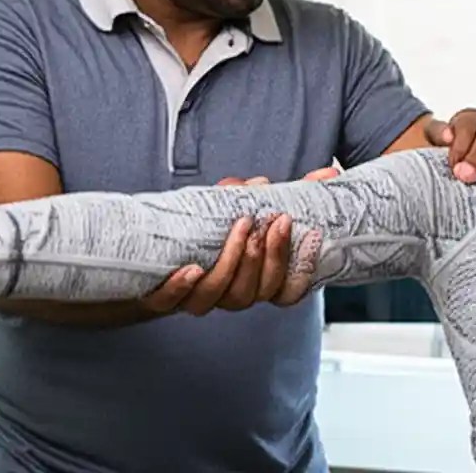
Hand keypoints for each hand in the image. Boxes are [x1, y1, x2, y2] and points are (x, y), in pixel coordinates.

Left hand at [137, 167, 337, 316]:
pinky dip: (182, 287)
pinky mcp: (163, 297)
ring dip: (235, 261)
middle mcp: (230, 295)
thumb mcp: (247, 208)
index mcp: (253, 281)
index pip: (287, 293)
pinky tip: (191, 268)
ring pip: (223, 294)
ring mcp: (198, 298)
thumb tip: (326, 174)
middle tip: (272, 220)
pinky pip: (174, 301)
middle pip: (258, 291)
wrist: (149, 257)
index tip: (313, 236)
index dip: (304, 271)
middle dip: (269, 255)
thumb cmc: (208, 233)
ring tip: (242, 227)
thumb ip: (284, 195)